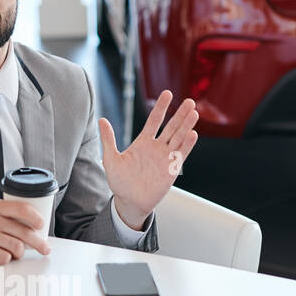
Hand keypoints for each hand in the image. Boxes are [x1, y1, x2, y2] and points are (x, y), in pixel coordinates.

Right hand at [0, 200, 50, 263]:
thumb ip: (6, 216)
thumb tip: (31, 229)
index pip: (23, 209)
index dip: (36, 218)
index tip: (42, 226)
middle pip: (24, 232)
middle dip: (39, 243)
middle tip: (45, 249)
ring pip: (16, 247)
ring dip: (20, 253)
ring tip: (16, 253)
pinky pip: (3, 258)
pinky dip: (6, 259)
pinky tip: (2, 256)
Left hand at [98, 90, 198, 229]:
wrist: (129, 202)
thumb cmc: (119, 182)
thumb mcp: (111, 159)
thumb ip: (108, 140)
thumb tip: (102, 120)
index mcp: (143, 142)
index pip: (154, 120)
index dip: (161, 107)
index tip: (167, 94)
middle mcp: (156, 147)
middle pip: (171, 127)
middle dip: (180, 114)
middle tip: (189, 101)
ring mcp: (165, 157)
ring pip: (178, 138)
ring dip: (186, 125)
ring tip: (194, 113)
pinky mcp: (171, 169)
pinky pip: (181, 154)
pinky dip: (187, 144)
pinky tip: (192, 133)